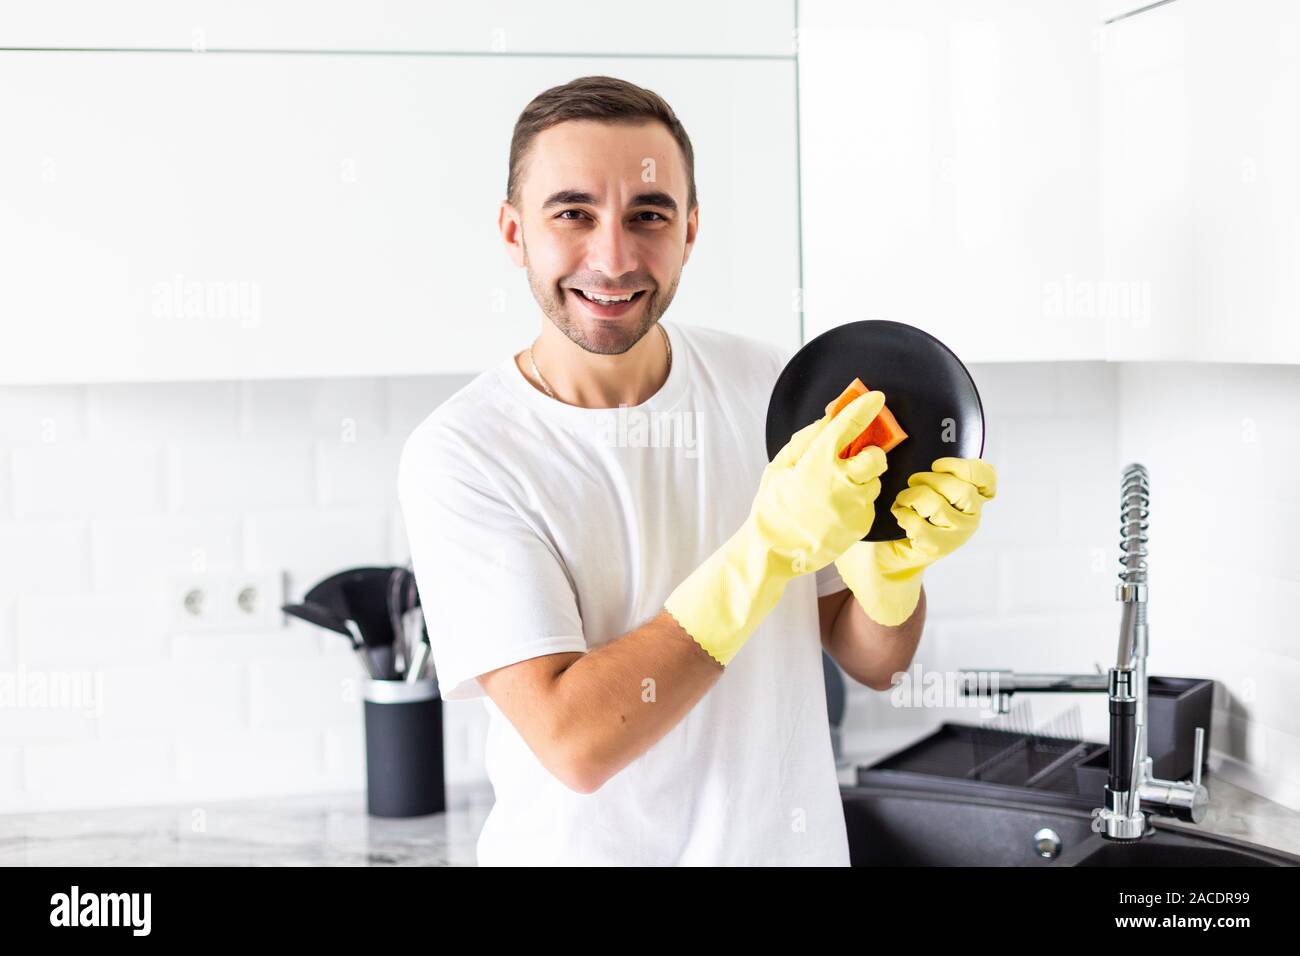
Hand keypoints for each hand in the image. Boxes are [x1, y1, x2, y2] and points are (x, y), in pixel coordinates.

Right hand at [751, 390, 889, 575]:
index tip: (876, 398)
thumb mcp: (779, 467)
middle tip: (854, 459)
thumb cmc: (773, 506)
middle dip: (870, 454)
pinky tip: (834, 510)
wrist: (774, 551)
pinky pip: (868, 505)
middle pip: (877, 457)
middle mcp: (842, 481)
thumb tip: (828, 419)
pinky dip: (856, 503)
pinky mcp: (861, 524)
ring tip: (835, 492)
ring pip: (873, 482)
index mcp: (818, 461)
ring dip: (861, 481)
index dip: (865, 407)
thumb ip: (805, 439)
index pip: (849, 424)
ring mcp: (855, 505)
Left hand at [835, 457, 996, 625]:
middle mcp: (971, 516)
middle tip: (912, 484)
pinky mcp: (938, 549)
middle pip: (962, 490)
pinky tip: (900, 517)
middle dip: (930, 481)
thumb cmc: (908, 514)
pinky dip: (905, 517)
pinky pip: (921, 526)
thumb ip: (933, 471)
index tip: (938, 465)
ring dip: (913, 498)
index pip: (986, 478)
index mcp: (973, 497)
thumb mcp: (924, 488)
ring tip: (903, 501)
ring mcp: (957, 535)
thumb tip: (913, 442)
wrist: (891, 555)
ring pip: (939, 506)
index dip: (964, 467)